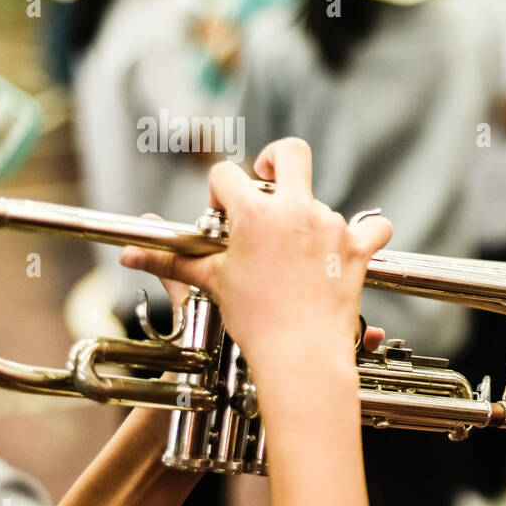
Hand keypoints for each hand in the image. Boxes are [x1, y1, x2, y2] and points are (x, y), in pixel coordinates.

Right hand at [120, 138, 392, 372]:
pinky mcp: (358, 247)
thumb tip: (131, 254)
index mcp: (254, 213)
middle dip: (275, 158)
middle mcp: (296, 210)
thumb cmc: (256, 320)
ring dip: (308, 217)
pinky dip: (363, 234)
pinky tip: (347, 246)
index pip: (227, 174)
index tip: (224, 216)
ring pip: (322, 200)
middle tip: (268, 177)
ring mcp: (331, 225)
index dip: (220, 192)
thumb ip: (173, 260)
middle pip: (291, 152)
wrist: (300, 353)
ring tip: (294, 254)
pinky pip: (374, 226)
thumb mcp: (212, 282)